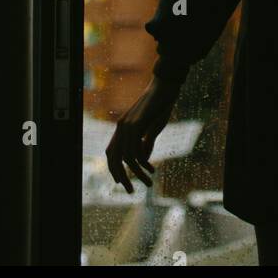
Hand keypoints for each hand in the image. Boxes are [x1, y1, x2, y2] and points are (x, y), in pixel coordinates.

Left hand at [105, 75, 180, 192]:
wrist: (166, 86)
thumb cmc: (161, 105)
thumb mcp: (153, 127)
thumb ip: (146, 142)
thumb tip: (143, 159)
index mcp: (123, 127)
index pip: (111, 152)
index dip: (114, 169)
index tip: (123, 182)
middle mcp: (121, 127)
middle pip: (113, 158)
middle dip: (121, 177)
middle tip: (131, 191)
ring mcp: (127, 125)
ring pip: (126, 158)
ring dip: (137, 174)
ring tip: (149, 183)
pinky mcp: (136, 124)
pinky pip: (136, 151)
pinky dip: (143, 164)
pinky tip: (151, 169)